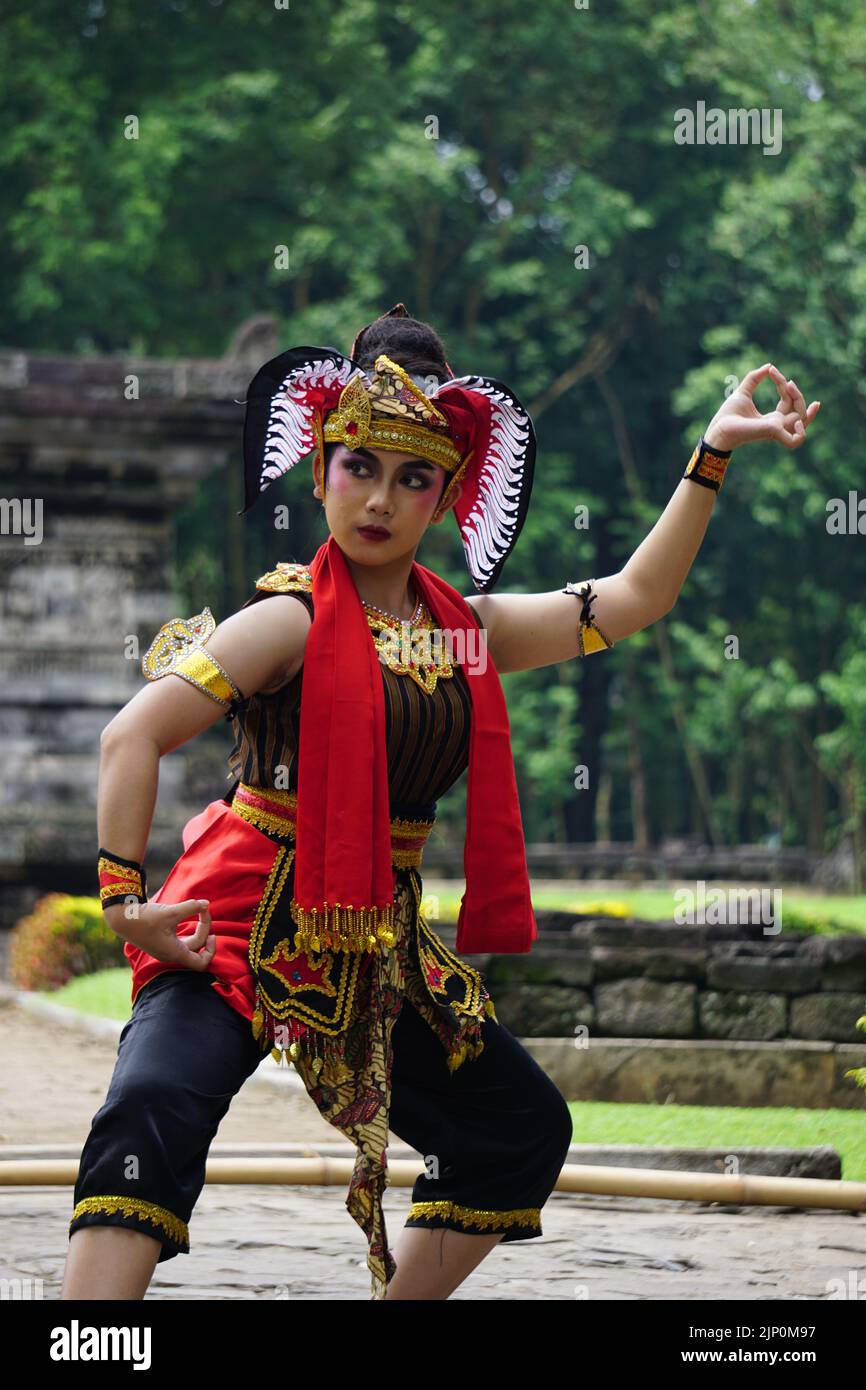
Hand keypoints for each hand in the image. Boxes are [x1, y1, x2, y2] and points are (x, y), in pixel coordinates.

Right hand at [103, 897, 215, 970]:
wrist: (122, 918)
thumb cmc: (145, 918)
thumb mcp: (170, 912)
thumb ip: (191, 907)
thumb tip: (207, 904)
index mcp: (175, 953)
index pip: (201, 963)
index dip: (211, 951)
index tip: (213, 934)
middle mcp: (171, 955)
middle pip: (197, 948)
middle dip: (205, 929)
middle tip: (203, 909)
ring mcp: (165, 950)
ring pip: (190, 944)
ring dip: (198, 930)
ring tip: (200, 911)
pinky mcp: (161, 943)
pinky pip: (181, 941)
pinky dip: (188, 930)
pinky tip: (187, 915)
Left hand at [703, 363, 820, 451]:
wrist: (718, 427)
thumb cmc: (728, 415)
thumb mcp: (743, 391)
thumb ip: (754, 378)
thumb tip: (769, 366)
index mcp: (772, 419)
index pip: (788, 402)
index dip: (785, 386)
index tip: (772, 370)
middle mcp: (776, 426)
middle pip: (800, 412)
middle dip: (799, 396)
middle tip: (789, 382)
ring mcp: (776, 430)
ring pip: (801, 421)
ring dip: (800, 402)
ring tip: (789, 385)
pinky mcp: (772, 433)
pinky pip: (795, 441)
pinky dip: (801, 433)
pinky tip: (795, 418)